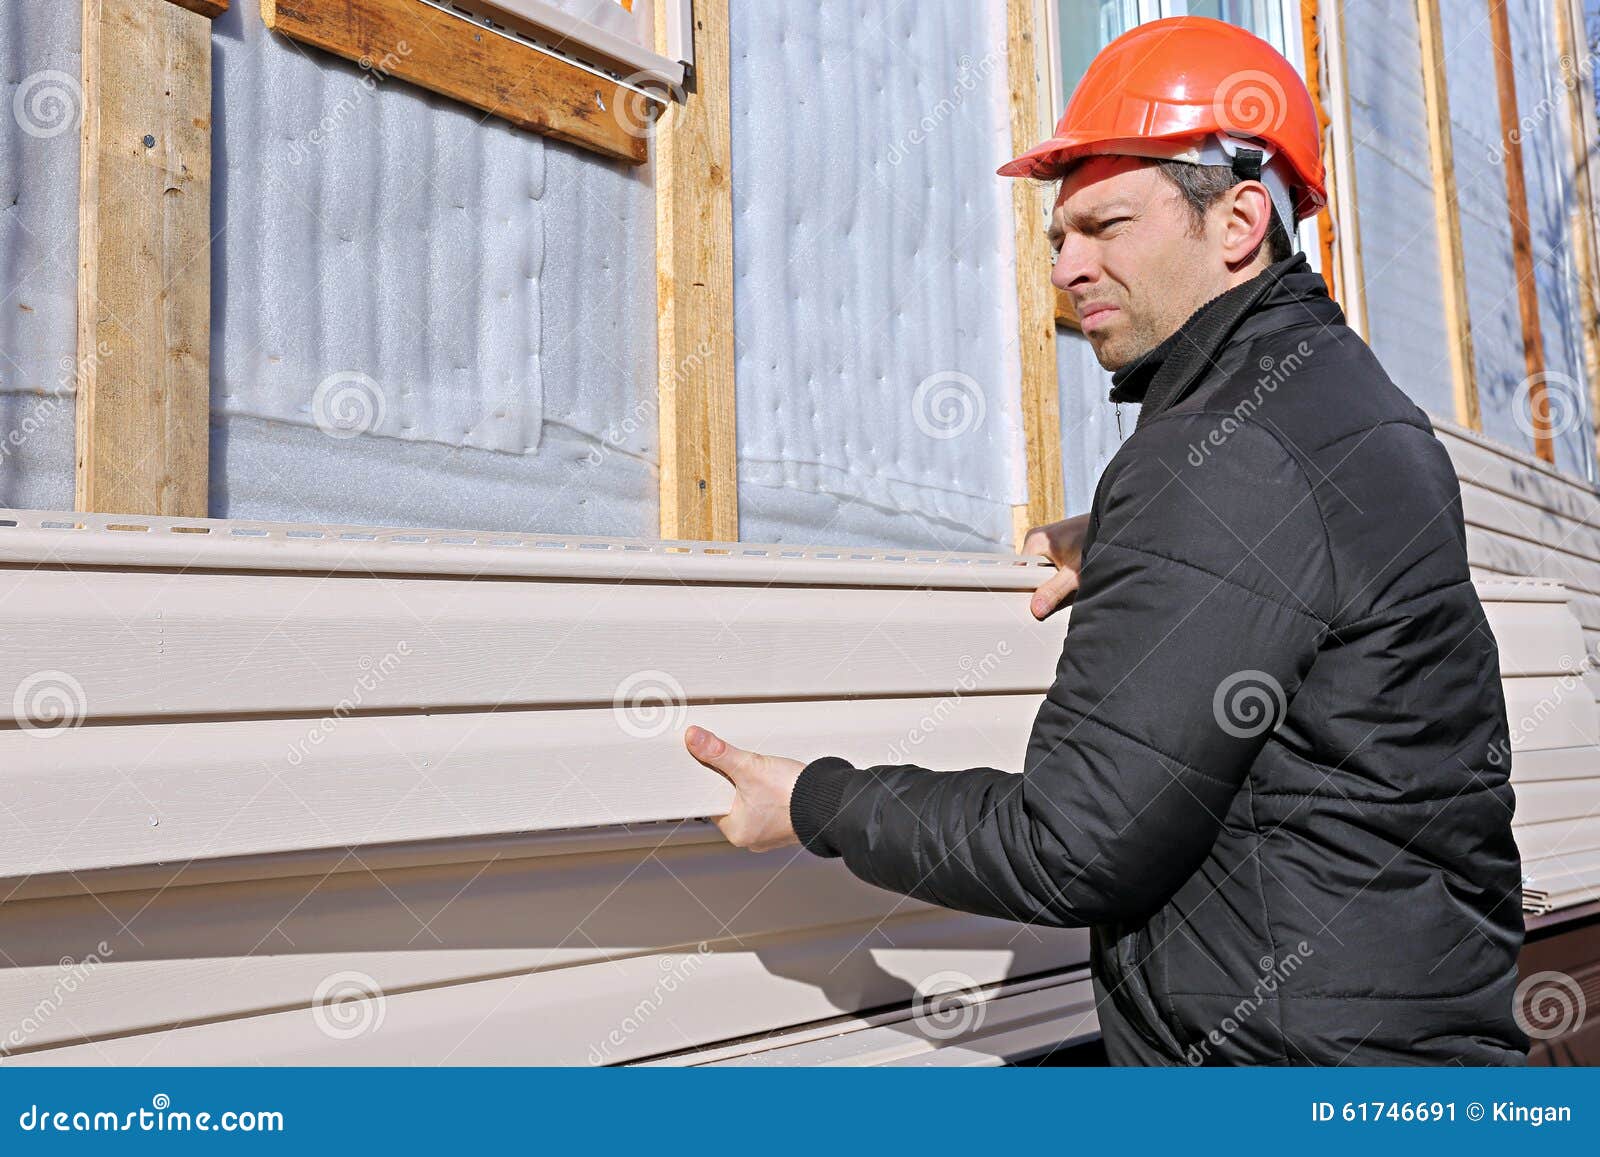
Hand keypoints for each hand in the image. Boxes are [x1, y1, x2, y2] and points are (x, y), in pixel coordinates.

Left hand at [684, 725, 805, 851]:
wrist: (832, 801)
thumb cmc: (793, 795)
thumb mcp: (749, 767)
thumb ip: (719, 753)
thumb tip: (695, 740)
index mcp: (737, 832)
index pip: (712, 803)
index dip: (713, 782)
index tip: (715, 767)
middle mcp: (753, 837)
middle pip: (732, 801)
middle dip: (736, 782)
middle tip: (744, 769)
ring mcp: (772, 832)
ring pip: (753, 802)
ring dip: (755, 786)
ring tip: (764, 775)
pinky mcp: (788, 823)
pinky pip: (771, 805)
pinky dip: (772, 792)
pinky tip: (777, 782)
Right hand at [1023, 513, 1089, 619]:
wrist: (1116, 528)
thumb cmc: (1098, 541)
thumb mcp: (1076, 574)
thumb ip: (1055, 590)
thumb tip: (1036, 608)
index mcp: (1035, 541)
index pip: (1017, 573)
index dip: (1027, 589)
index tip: (1038, 601)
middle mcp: (1036, 539)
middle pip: (1028, 573)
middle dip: (1043, 585)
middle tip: (1063, 586)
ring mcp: (1045, 542)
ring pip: (1040, 571)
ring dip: (1053, 581)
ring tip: (1071, 577)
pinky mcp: (1055, 545)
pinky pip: (1049, 566)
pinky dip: (1060, 574)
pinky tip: (1073, 573)